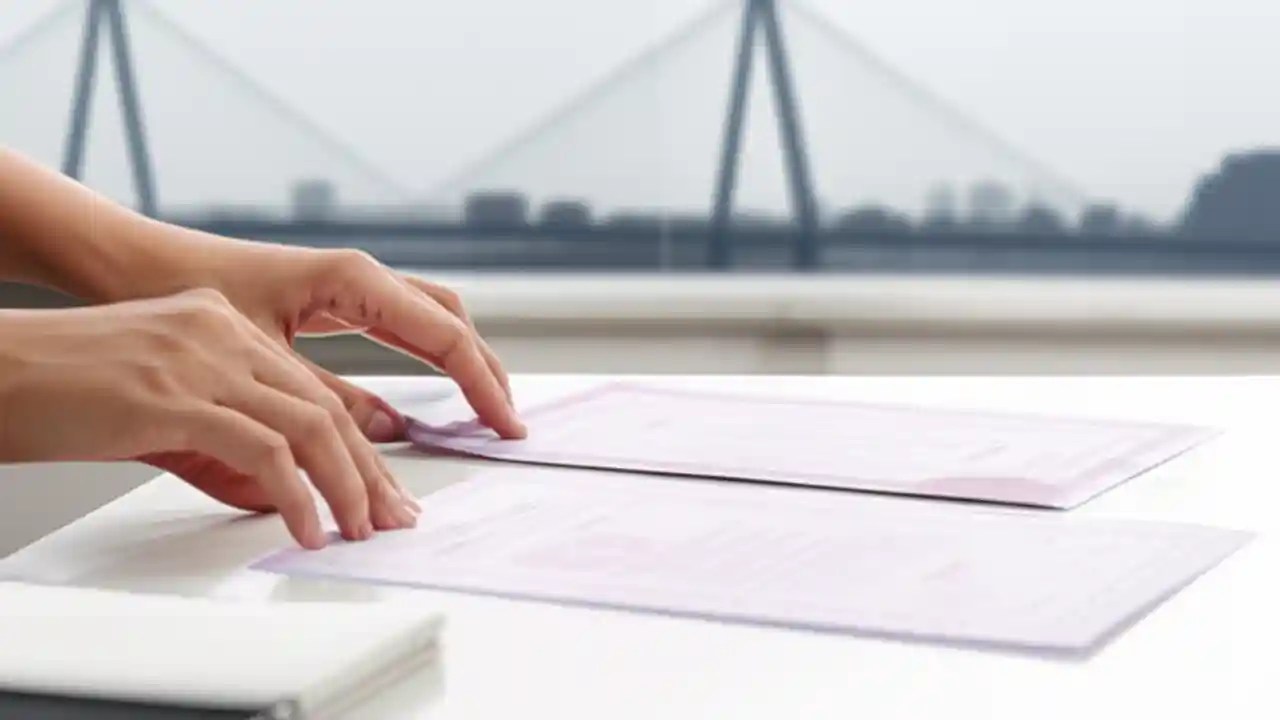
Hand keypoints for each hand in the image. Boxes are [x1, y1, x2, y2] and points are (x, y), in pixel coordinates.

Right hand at [0, 289, 419, 548]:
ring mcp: (198, 360)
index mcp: (220, 323)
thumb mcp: (159, 409)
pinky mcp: (171, 396)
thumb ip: (224, 443)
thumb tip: (282, 493)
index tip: (381, 489)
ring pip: (307, 426)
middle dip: (367, 471)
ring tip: (357, 530)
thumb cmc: (61, 391)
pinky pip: (262, 450)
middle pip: (322, 406)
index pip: (312, 390)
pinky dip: (295, 495)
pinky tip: (304, 526)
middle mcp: (219, 331)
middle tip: (390, 517)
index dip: (357, 446)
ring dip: (344, 487)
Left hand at [147, 237, 523, 443]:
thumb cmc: (188, 295)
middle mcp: (363, 276)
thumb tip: (392, 435)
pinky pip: (405, 328)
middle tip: (507, 425)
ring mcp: (353, 286)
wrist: (138, 264)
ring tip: (485, 411)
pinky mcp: (338, 301)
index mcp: (354, 280)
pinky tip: (436, 391)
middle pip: (452, 322)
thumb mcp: (265, 361)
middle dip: (485, 372)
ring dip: (463, 365)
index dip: (482, 384)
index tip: (505, 426)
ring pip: (434, 321)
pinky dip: (431, 359)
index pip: (446, 335)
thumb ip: (332, 400)